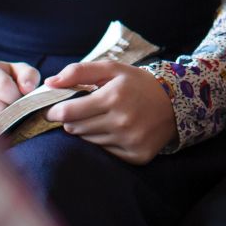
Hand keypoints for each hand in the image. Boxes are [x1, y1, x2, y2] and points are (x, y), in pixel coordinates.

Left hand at [44, 61, 179, 163]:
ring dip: (88, 131)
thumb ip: (79, 71)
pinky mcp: (136, 155)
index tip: (53, 110)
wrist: (175, 103)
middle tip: (80, 112)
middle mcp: (122, 121)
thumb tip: (49, 82)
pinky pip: (105, 153)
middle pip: (75, 129)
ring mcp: (130, 140)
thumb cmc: (138, 84)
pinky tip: (113, 131)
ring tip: (100, 119)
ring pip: (88, 142)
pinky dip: (103, 143)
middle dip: (72, 120)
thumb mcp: (113, 69)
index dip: (56, 111)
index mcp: (114, 96)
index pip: (69, 112)